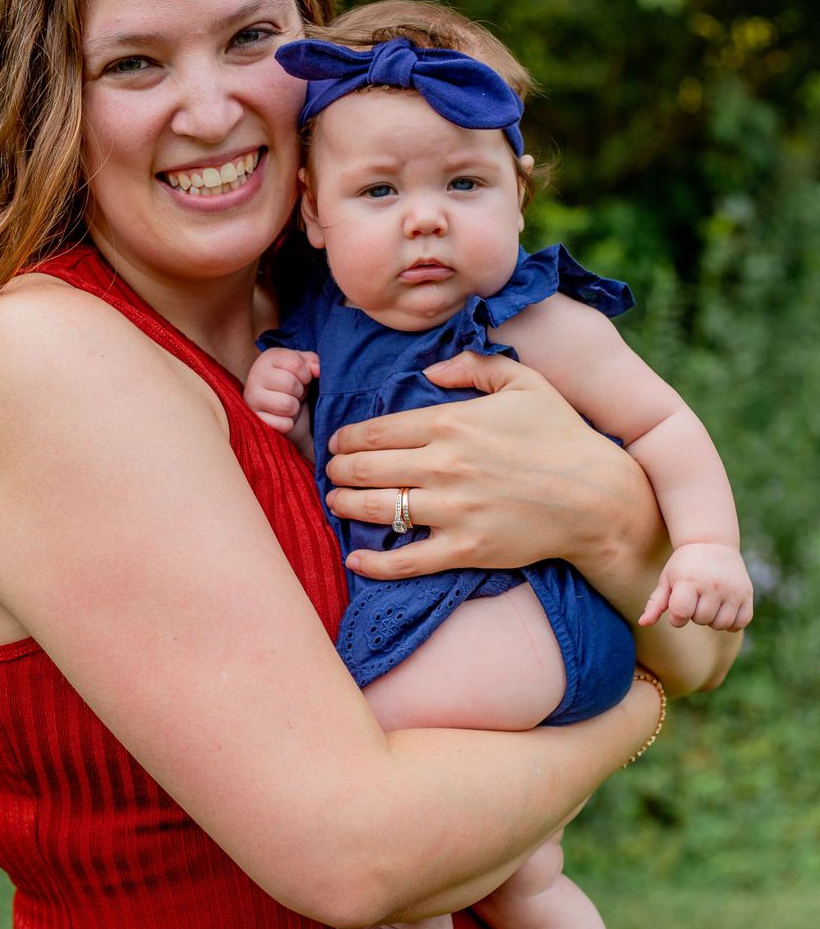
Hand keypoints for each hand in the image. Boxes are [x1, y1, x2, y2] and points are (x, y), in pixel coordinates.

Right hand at [244, 348, 319, 433]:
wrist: (279, 408)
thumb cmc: (293, 382)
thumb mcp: (304, 366)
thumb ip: (313, 362)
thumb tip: (317, 370)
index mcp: (269, 358)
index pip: (296, 363)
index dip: (306, 374)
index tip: (303, 378)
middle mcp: (256, 374)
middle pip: (291, 384)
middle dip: (300, 392)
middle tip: (294, 393)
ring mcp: (252, 397)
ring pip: (287, 405)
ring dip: (294, 408)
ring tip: (288, 404)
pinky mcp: (256, 418)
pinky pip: (283, 424)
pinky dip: (288, 424)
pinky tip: (281, 417)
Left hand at [324, 350, 652, 580]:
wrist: (597, 496)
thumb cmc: (561, 434)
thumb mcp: (523, 382)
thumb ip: (473, 365)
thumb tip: (429, 371)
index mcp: (450, 423)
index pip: (376, 431)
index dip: (346, 439)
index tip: (337, 444)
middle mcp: (443, 466)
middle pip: (366, 469)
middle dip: (338, 471)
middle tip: (330, 473)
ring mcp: (452, 510)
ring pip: (377, 510)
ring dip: (345, 506)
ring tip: (336, 503)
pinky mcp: (465, 549)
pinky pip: (406, 561)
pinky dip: (374, 562)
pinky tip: (355, 557)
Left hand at [639, 542, 753, 630]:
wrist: (711, 542)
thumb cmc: (684, 565)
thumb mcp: (667, 579)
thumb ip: (655, 603)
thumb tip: (643, 623)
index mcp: (689, 580)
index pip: (681, 614)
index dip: (677, 616)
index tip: (677, 605)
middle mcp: (713, 585)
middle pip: (701, 620)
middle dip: (694, 615)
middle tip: (695, 599)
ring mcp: (732, 590)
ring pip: (721, 624)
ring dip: (712, 620)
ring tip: (708, 603)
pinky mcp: (747, 593)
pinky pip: (741, 622)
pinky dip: (732, 622)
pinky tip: (723, 609)